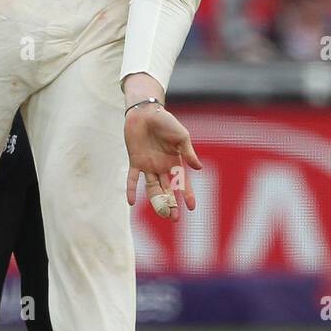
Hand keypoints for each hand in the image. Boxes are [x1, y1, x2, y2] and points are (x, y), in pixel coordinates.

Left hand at [125, 103, 200, 220]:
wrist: (146, 112)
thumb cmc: (166, 121)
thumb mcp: (182, 136)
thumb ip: (188, 152)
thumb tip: (199, 168)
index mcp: (175, 161)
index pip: (182, 182)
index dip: (187, 195)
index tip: (192, 208)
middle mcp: (162, 167)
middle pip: (167, 190)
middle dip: (171, 204)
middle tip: (174, 219)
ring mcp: (148, 165)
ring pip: (152, 188)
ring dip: (156, 201)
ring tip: (161, 214)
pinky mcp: (135, 161)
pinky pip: (132, 178)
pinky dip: (131, 189)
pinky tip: (131, 202)